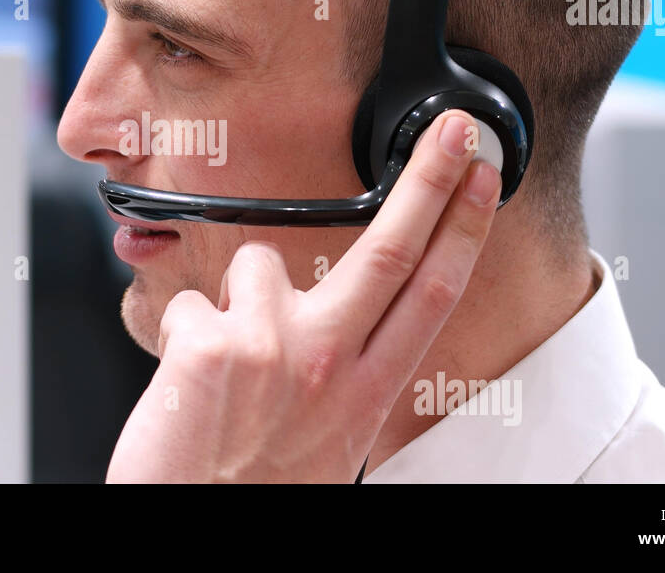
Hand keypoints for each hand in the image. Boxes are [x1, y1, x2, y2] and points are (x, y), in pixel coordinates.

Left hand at [106, 110, 501, 482]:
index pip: (431, 293)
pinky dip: (182, 331)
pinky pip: (191, 301)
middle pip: (391, 249)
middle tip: (452, 132)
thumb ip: (341, 368)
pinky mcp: (211, 343)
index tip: (481, 176)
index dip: (462, 226)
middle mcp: (329, 365)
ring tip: (226, 362)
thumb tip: (330, 313)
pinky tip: (184, 381)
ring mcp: (272, 349)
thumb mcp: (328, 434)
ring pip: (260, 263)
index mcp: (365, 391)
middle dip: (428, 180)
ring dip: (237, 297)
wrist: (196, 536)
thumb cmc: (255, 492)